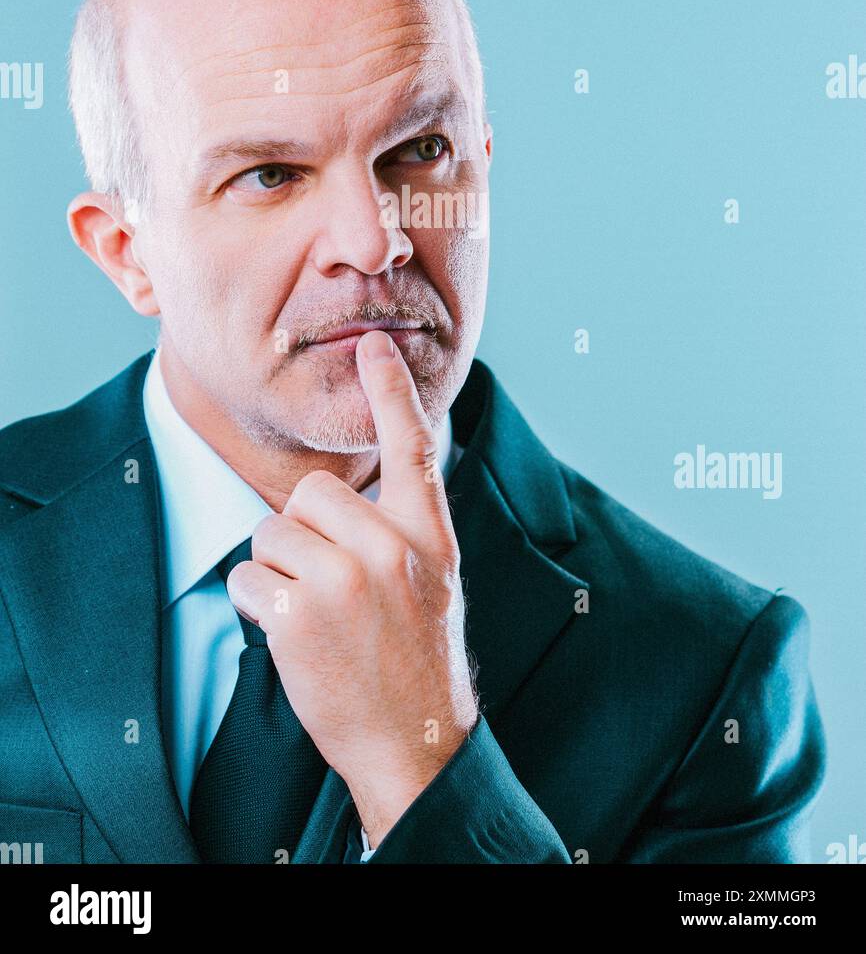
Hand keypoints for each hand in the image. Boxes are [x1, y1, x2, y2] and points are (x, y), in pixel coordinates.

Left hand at [226, 328, 478, 846]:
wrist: (415, 740)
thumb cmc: (417, 655)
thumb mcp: (433, 577)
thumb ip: (398, 527)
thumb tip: (341, 491)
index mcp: (427, 531)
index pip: (412, 444)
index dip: (391, 390)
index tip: (374, 344)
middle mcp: (389, 545)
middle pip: (310, 492)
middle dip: (303, 530)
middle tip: (330, 582)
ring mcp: (344, 579)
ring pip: (271, 531)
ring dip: (279, 571)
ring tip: (319, 617)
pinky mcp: (298, 615)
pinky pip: (248, 576)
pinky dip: (257, 605)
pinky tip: (294, 637)